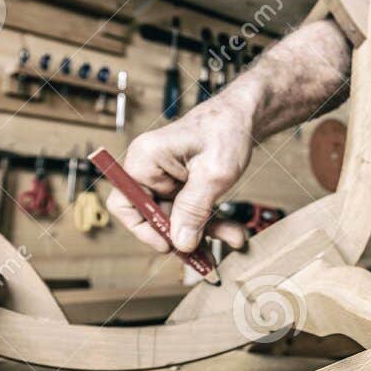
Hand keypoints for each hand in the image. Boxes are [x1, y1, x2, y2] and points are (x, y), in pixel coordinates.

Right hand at [106, 96, 254, 255]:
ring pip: (177, 218)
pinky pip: (191, 211)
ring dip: (205, 232)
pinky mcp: (184, 183)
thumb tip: (181, 242)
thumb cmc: (226, 129)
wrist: (246, 114)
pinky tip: (233, 231)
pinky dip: (211, 222)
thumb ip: (194, 209)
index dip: (142, 229)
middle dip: (184, 236)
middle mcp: (151, 168)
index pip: (125, 203)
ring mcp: (167, 177)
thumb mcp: (213, 174)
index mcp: (146, 159)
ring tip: (233, 238)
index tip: (168, 245)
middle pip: (154, 215)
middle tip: (206, 255)